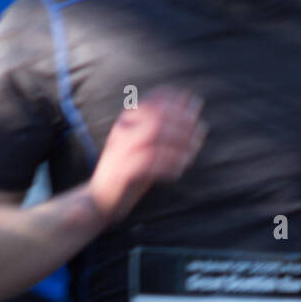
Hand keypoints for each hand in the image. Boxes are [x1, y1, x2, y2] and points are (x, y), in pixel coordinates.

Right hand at [88, 87, 206, 223]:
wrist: (100, 200)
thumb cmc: (130, 172)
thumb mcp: (149, 146)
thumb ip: (169, 127)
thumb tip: (193, 102)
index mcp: (127, 122)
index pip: (154, 101)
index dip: (177, 100)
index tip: (195, 106)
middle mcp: (122, 131)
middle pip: (157, 116)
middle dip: (183, 122)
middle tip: (201, 131)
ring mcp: (121, 149)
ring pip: (155, 134)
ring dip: (179, 142)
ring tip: (192, 153)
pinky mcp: (122, 170)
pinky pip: (150, 161)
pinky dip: (168, 164)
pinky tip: (179, 170)